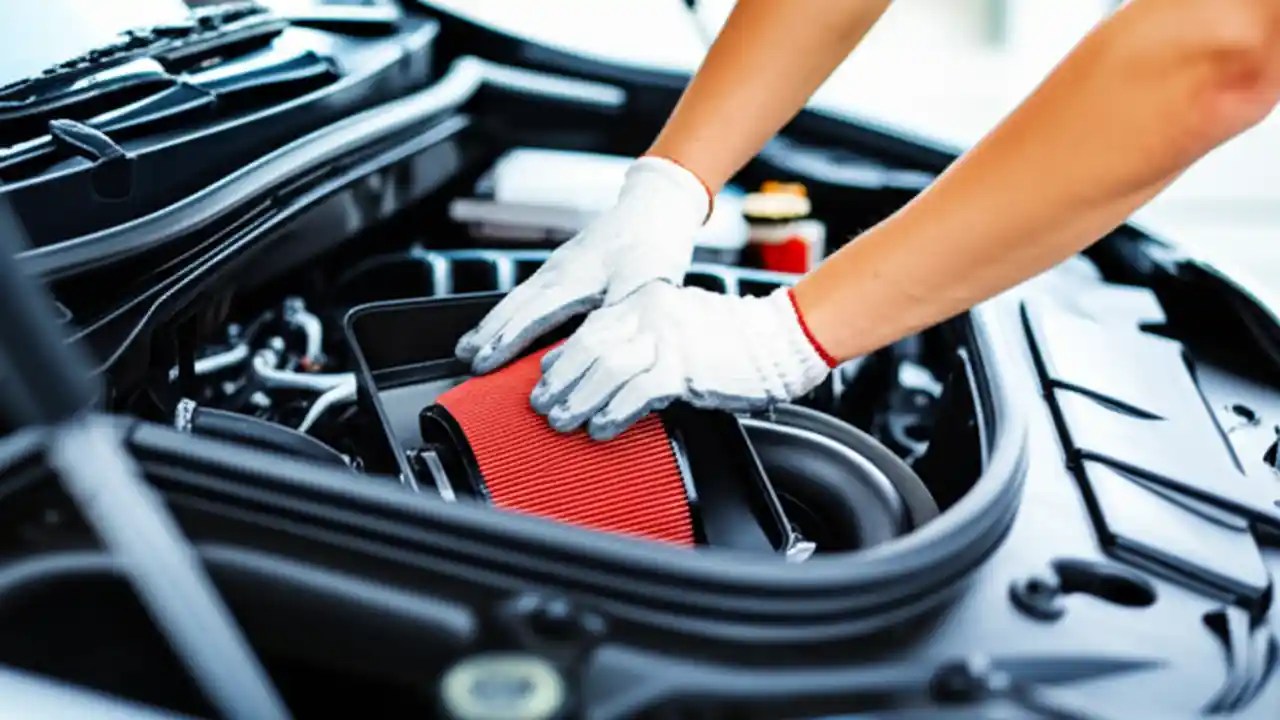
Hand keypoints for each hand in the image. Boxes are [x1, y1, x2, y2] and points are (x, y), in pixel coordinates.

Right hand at [455, 156, 709, 373]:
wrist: (657, 208)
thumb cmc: (654, 249)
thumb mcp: (647, 288)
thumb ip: (619, 319)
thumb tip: (594, 351)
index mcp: (578, 275)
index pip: (533, 312)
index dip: (507, 340)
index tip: (485, 362)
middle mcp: (560, 269)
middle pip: (515, 304)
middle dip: (488, 333)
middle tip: (464, 358)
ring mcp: (558, 265)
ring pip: (517, 296)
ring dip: (492, 323)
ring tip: (468, 347)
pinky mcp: (562, 265)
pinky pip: (527, 292)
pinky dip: (508, 312)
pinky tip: (498, 327)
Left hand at [530, 281, 835, 439]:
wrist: (782, 341)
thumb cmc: (734, 340)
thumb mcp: (678, 324)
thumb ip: (640, 337)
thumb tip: (599, 364)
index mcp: (647, 299)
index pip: (590, 327)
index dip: (562, 357)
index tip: (544, 379)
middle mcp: (652, 314)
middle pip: (588, 348)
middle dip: (560, 381)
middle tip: (543, 405)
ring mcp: (668, 340)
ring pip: (605, 370)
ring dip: (578, 401)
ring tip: (563, 422)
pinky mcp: (684, 369)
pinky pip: (636, 393)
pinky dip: (612, 413)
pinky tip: (600, 428)